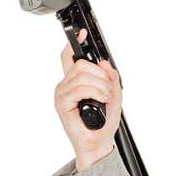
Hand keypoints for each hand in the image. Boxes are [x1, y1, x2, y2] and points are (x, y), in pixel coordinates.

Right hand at [54, 31, 121, 170]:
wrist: (98, 143)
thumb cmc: (103, 122)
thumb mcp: (114, 95)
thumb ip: (111, 78)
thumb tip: (104, 63)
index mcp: (76, 81)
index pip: (69, 57)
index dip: (74, 43)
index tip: (82, 33)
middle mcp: (66, 85)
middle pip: (80, 64)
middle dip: (100, 74)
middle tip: (109, 89)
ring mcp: (63, 93)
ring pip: (82, 75)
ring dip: (100, 85)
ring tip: (106, 97)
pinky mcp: (62, 103)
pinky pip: (79, 87)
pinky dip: (95, 91)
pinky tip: (101, 99)